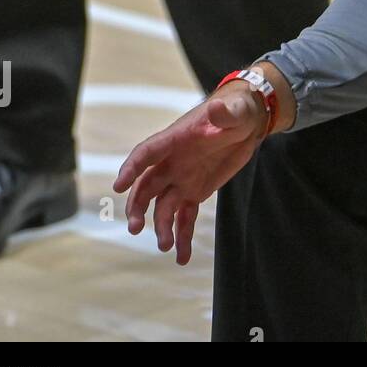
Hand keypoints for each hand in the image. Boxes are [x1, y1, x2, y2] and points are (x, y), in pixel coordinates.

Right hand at [112, 82, 267, 264]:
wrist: (247, 122)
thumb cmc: (237, 110)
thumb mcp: (236, 111)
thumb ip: (226, 114)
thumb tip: (217, 109)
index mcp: (175, 140)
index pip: (147, 153)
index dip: (132, 168)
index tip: (119, 186)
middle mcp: (172, 162)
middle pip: (146, 186)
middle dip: (138, 207)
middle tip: (135, 227)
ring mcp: (182, 179)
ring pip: (163, 207)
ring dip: (160, 227)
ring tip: (166, 246)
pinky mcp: (195, 192)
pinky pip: (184, 217)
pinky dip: (182, 236)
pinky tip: (182, 257)